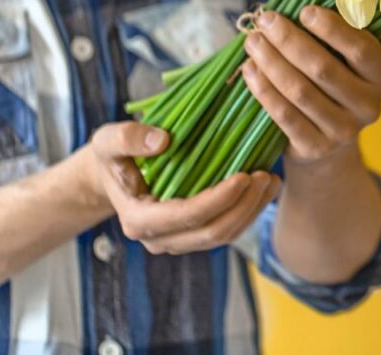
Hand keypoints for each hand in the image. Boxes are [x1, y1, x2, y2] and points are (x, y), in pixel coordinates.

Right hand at [87, 122, 280, 254]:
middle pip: (211, 233)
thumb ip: (128, 139)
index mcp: (139, 220)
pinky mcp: (194, 235)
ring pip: (224, 236)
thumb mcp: (108, 140)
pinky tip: (266, 188)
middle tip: (266, 176)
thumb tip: (163, 141)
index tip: (244, 176)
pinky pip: (227, 230)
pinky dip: (249, 211)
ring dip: (252, 211)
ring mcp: (179, 241)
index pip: (187, 217)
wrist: (114, 173)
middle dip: (243, 207)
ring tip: (272, 179)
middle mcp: (160, 239)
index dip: (218, 200)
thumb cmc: (113, 155)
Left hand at [241, 6, 380, 162]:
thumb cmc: (330, 83)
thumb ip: (321, 25)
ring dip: (271, 62)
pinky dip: (263, 90)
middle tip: (265, 20)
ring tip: (252, 41)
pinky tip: (249, 69)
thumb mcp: (338, 57)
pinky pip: (284, 115)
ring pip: (300, 91)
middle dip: (289, 40)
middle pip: (323, 69)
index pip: (362, 50)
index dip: (332, 29)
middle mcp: (370, 106)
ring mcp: (344, 131)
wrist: (327, 144)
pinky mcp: (316, 148)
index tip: (304, 10)